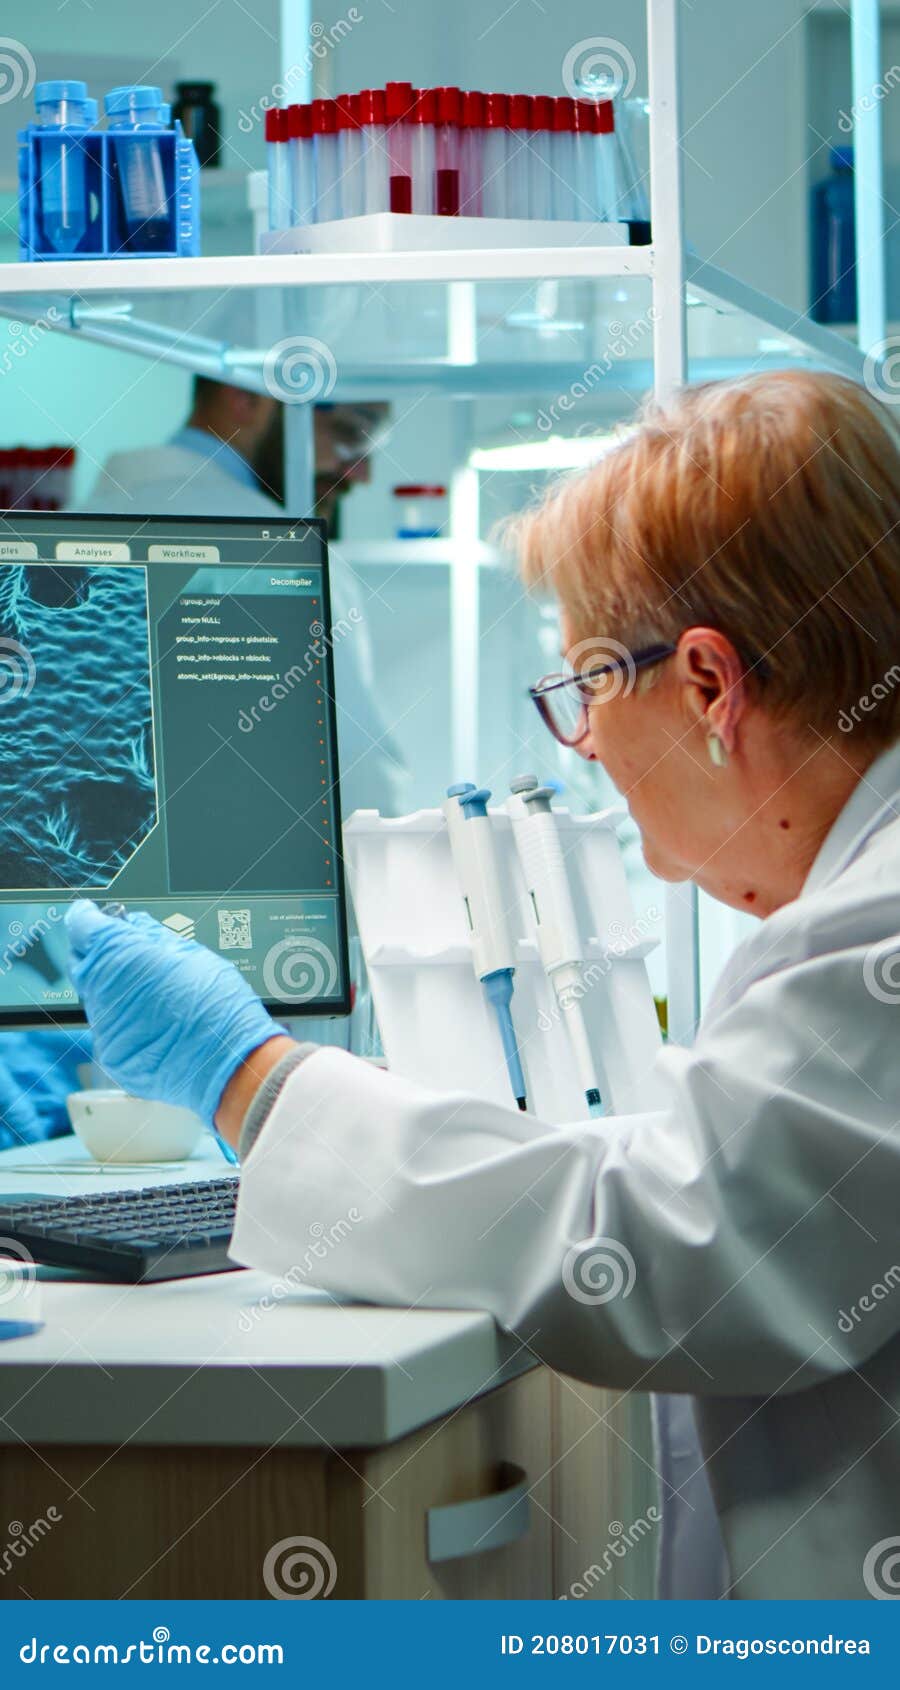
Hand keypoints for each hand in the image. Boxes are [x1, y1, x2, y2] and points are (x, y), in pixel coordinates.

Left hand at [65, 901, 278, 1124]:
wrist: (229, 1064)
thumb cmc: (218, 1005)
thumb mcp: (193, 954)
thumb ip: (154, 935)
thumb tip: (135, 924)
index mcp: (120, 955)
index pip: (82, 926)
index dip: (90, 918)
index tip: (96, 916)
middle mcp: (102, 990)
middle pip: (83, 963)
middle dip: (101, 954)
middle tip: (131, 956)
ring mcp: (103, 1027)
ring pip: (97, 998)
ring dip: (116, 991)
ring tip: (155, 997)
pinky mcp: (111, 1055)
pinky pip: (110, 1030)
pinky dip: (126, 1023)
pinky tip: (156, 1024)